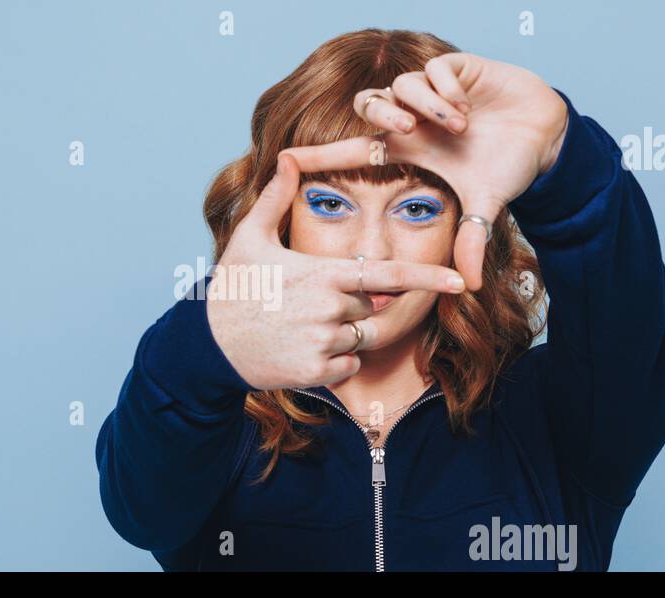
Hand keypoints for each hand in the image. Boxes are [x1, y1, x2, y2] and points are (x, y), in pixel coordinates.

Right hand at [206, 153, 466, 390]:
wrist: (206, 343)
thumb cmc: (230, 286)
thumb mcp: (249, 237)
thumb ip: (276, 197)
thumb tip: (288, 157)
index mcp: (323, 274)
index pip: (387, 276)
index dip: (426, 279)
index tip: (458, 281)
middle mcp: (329, 309)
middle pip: (369, 305)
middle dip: (348, 304)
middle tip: (304, 304)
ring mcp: (324, 343)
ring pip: (358, 336)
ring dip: (340, 333)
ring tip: (298, 326)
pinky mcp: (316, 373)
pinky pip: (347, 366)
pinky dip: (332, 361)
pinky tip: (299, 349)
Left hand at [280, 52, 568, 290]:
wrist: (548, 134)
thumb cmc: (509, 165)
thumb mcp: (486, 206)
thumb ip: (471, 241)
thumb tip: (468, 286)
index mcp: (411, 147)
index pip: (354, 149)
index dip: (321, 155)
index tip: (284, 160)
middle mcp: (416, 117)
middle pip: (370, 105)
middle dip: (382, 114)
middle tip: (408, 130)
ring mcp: (435, 92)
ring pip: (402, 85)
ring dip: (425, 104)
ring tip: (457, 125)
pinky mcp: (460, 68)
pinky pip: (435, 69)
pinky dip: (447, 87)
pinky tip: (467, 105)